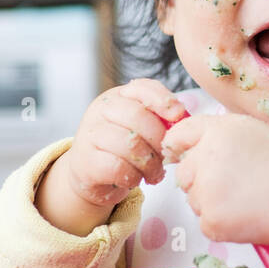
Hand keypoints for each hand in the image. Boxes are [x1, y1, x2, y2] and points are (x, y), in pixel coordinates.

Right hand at [37, 78, 185, 233]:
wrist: (90, 174)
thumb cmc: (122, 148)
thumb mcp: (140, 127)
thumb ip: (159, 118)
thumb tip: (182, 116)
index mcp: (117, 97)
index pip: (141, 88)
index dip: (162, 99)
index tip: (178, 114)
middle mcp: (100, 111)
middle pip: (137, 116)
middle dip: (159, 138)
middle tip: (167, 155)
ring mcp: (90, 135)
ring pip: (129, 144)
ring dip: (150, 163)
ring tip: (154, 173)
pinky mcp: (86, 161)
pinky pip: (118, 167)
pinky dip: (133, 176)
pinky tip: (136, 179)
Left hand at [161, 113, 268, 245]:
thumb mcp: (252, 132)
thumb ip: (217, 135)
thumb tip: (181, 149)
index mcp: (217, 132)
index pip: (178, 136)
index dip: (182, 148)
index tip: (187, 157)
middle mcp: (205, 158)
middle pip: (184, 174)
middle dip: (201, 180)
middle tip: (236, 184)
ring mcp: (206, 191)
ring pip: (194, 200)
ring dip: (213, 203)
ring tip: (247, 198)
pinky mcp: (211, 220)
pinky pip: (206, 223)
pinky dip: (222, 224)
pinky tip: (246, 215)